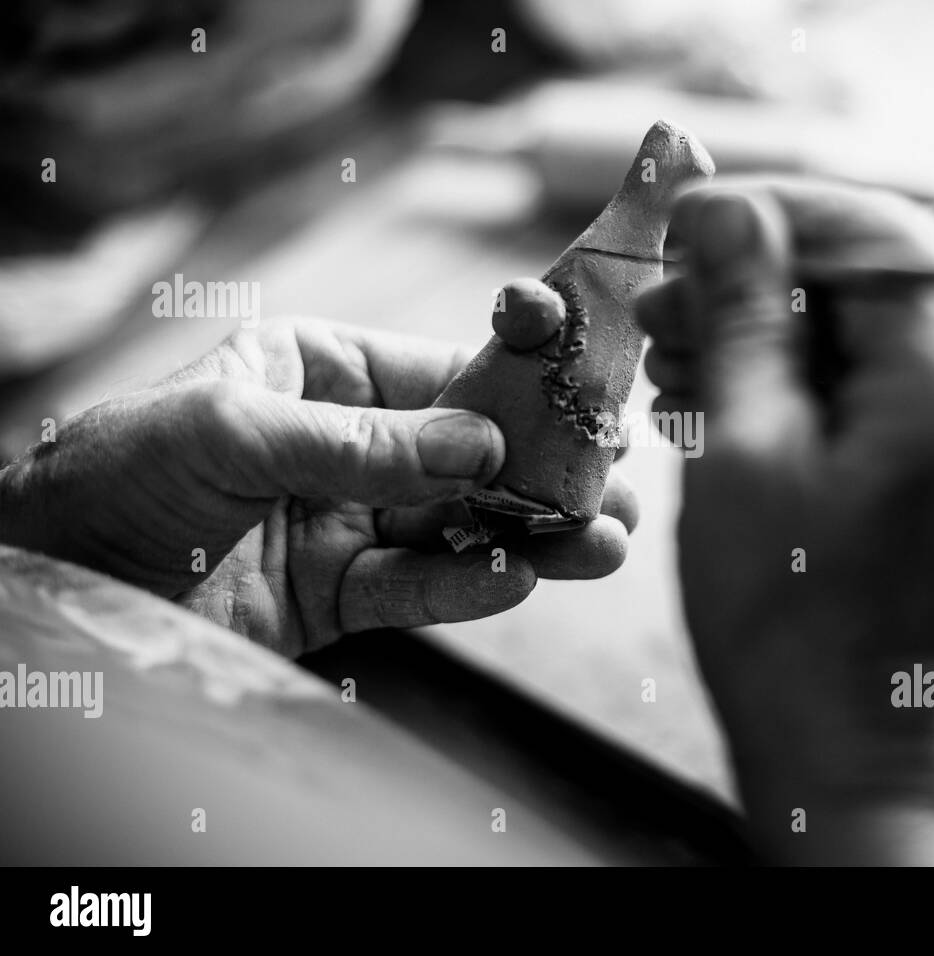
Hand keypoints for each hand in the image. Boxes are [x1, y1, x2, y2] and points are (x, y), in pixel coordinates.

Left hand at [0, 319, 635, 656]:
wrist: (47, 588)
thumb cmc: (112, 476)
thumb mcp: (227, 430)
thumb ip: (356, 443)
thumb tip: (476, 448)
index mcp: (319, 372)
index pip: (439, 373)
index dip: (517, 386)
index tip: (588, 395)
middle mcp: (345, 444)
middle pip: (467, 455)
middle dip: (545, 471)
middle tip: (622, 485)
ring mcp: (346, 523)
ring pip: (459, 526)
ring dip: (532, 535)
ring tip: (604, 543)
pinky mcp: (337, 597)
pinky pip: (417, 589)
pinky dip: (470, 588)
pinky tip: (521, 578)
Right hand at [637, 180, 933, 862]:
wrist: (862, 768)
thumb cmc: (794, 630)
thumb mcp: (745, 454)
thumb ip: (743, 314)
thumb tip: (727, 212)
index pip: (871, 231)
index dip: (769, 213)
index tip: (685, 225)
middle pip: (875, 284)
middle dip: (759, 286)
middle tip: (662, 314)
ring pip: (876, 339)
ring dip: (776, 342)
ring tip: (680, 372)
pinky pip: (893, 394)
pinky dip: (813, 391)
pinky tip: (732, 409)